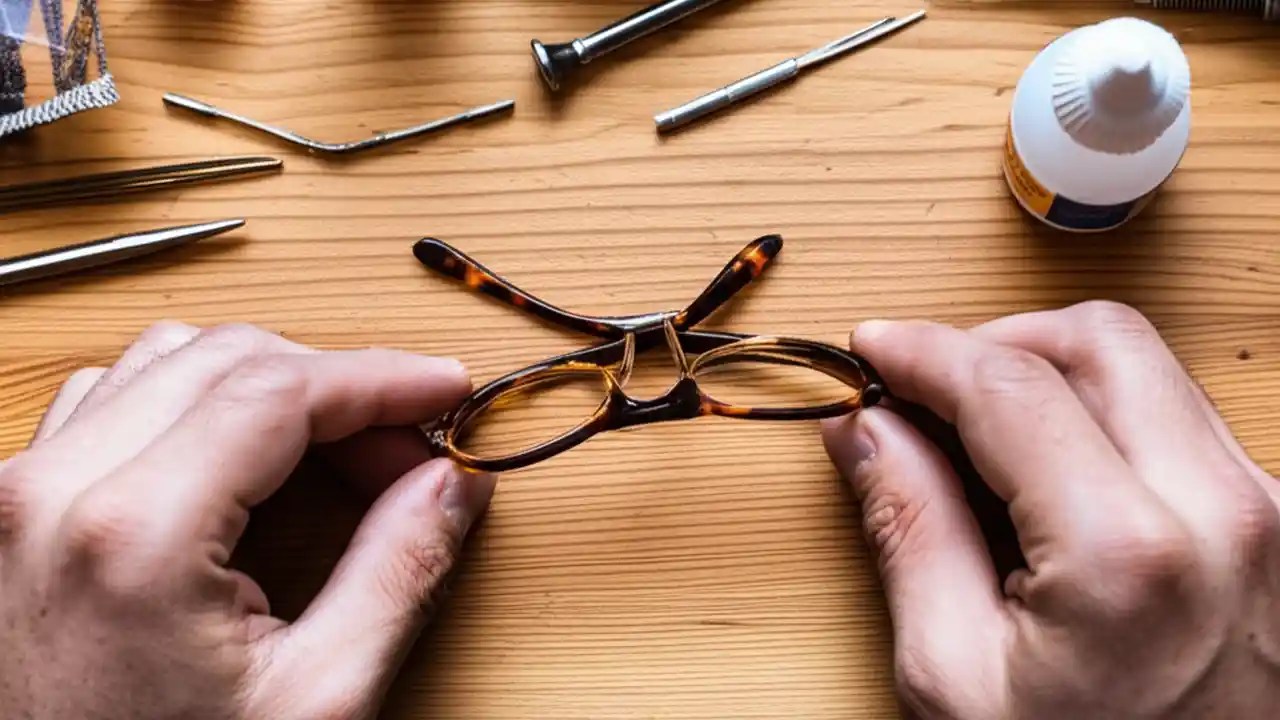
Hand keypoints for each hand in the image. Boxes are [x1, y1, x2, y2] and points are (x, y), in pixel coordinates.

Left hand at [0, 322, 494, 719]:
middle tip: (404, 446)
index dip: (383, 378)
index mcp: (134, 534)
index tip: (443, 388)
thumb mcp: (313, 702)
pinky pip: (107, 401)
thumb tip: (452, 484)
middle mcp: (53, 494)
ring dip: (264, 385)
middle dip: (337, 385)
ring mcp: (14, 497)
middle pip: (228, 357)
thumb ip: (398, 576)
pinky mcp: (6, 512)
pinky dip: (190, 403)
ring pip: (163, 361)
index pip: (282, 389)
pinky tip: (242, 456)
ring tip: (332, 448)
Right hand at [822, 301, 1279, 718]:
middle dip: (996, 341)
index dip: (922, 350)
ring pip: (1148, 369)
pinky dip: (1104, 414)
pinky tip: (1051, 469)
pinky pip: (1182, 420)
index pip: (1006, 384)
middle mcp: (1224, 514)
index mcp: (1128, 554)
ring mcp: (1269, 518)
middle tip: (928, 382)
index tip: (873, 349)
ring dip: (1052, 374)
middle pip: (1097, 340)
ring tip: (981, 432)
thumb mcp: (955, 673)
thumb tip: (866, 428)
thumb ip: (908, 527)